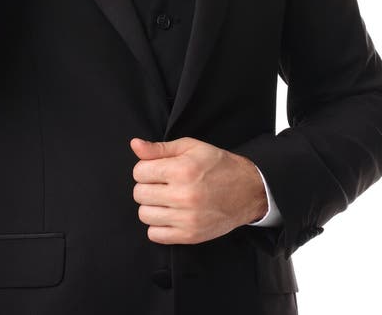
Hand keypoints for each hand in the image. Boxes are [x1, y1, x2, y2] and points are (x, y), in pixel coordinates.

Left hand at [130, 136, 267, 244]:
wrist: (247, 190)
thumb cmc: (217, 165)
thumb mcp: (190, 147)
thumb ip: (159, 148)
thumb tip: (135, 145)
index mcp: (182, 170)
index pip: (139, 172)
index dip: (145, 168)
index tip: (157, 169)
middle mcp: (183, 195)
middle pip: (139, 193)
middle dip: (147, 186)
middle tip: (162, 183)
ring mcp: (186, 218)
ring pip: (144, 214)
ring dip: (151, 205)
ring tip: (166, 198)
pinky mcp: (190, 235)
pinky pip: (155, 235)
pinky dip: (158, 225)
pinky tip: (169, 214)